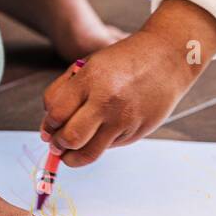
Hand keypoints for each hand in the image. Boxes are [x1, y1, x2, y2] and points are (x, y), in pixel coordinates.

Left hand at [40, 0, 215, 166]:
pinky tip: (101, 133)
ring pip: (89, 152)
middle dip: (58, 146)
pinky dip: (99, 145)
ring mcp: (124, 119)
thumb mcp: (89, 65)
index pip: (56, 113)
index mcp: (90, 79)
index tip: (48, 129)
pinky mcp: (138, 131)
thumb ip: (64, 92)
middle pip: (70, 138)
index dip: (48, 125)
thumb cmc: (123, 61)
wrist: (168, 57)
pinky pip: (110, 147)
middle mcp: (107, 101)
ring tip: (69, 153)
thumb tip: (48, 127)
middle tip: (57, 144)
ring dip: (73, 157)